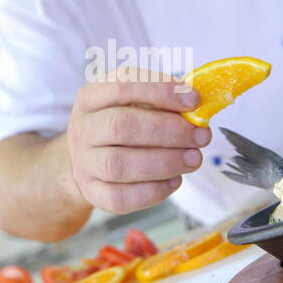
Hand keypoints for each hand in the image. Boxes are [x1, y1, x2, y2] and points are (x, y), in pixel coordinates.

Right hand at [65, 68, 210, 213]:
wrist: (90, 159)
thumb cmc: (122, 125)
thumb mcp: (135, 102)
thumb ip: (162, 101)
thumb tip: (196, 108)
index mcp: (92, 96)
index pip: (122, 85)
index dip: (161, 91)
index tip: (195, 100)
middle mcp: (82, 128)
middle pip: (120, 126)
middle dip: (169, 131)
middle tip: (201, 136)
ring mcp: (83, 163)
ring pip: (118, 164)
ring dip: (164, 162)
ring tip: (193, 159)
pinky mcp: (91, 192)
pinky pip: (119, 197)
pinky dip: (153, 191)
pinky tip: (175, 180)